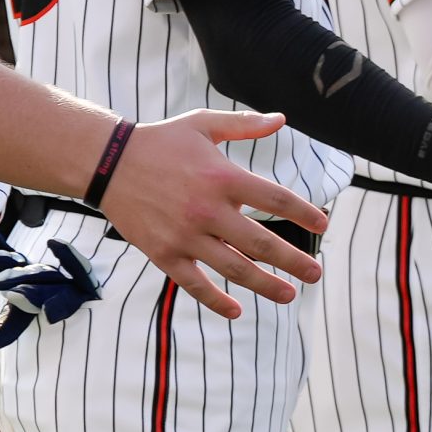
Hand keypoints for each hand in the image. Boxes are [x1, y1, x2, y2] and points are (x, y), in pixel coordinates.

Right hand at [99, 109, 326, 319]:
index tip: (323, 224)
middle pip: (261, 243)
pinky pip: (195, 284)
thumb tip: (282, 119)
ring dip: (265, 285)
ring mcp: (185, 235)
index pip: (276, 199)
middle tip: (316, 273)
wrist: (108, 163)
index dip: (305, 213)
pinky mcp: (164, 254)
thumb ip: (245, 125)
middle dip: (293, 261)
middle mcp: (208, 209)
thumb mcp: (203, 124)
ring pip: (234, 268)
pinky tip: (237, 311)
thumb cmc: (161, 141)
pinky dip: (216, 301)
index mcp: (223, 177)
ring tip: (289, 295)